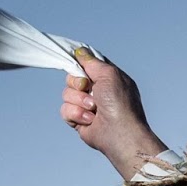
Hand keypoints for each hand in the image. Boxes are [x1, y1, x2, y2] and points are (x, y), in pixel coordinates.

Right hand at [60, 49, 167, 178]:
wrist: (119, 133)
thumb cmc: (121, 104)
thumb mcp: (109, 74)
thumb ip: (93, 62)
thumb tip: (80, 52)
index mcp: (107, 78)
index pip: (86, 64)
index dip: (79, 63)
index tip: (75, 62)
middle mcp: (97, 91)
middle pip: (72, 78)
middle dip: (78, 84)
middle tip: (90, 90)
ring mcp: (87, 106)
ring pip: (66, 94)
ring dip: (79, 101)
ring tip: (94, 109)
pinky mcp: (79, 119)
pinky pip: (65, 110)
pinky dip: (76, 114)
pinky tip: (90, 120)